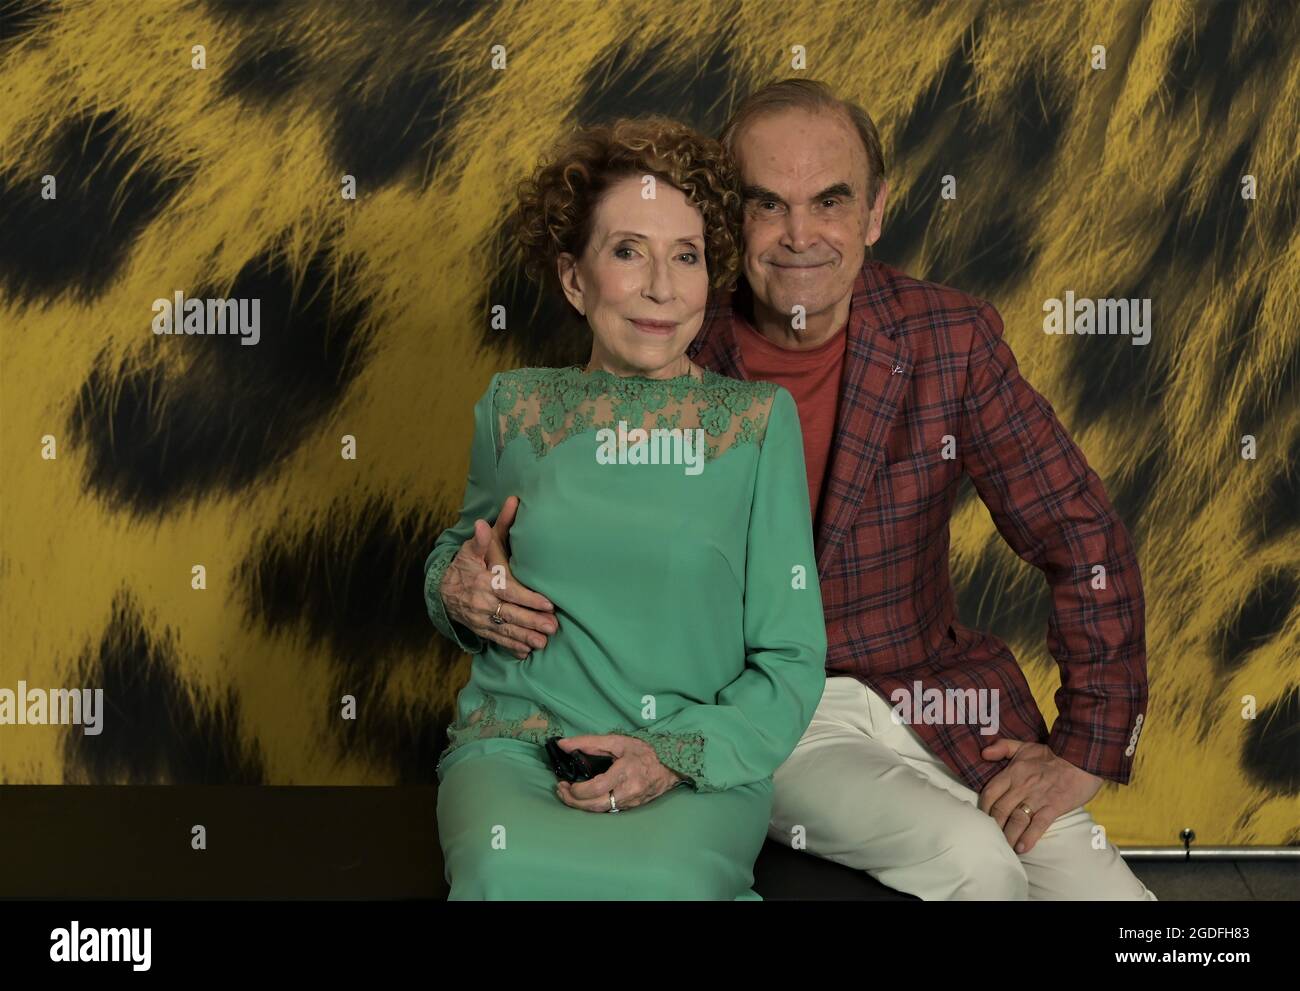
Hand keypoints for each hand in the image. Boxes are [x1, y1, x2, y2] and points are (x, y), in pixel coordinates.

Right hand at [438, 495, 557, 658]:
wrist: (440, 589)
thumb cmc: (465, 565)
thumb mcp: (473, 547)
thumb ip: (491, 530)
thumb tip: (510, 503)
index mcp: (484, 581)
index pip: (509, 591)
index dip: (528, 598)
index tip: (547, 603)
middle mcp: (481, 602)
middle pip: (509, 614)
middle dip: (531, 622)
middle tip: (552, 627)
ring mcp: (479, 618)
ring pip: (504, 630)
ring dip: (524, 637)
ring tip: (542, 643)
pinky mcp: (479, 629)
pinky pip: (496, 640)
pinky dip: (511, 646)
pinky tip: (525, 652)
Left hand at [552, 734, 684, 812]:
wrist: (670, 767)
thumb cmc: (643, 752)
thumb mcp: (617, 741)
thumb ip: (589, 742)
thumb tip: (563, 744)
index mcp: (625, 773)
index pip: (597, 787)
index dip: (578, 790)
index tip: (566, 783)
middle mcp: (628, 791)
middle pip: (596, 805)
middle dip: (574, 801)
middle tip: (561, 790)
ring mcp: (630, 802)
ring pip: (600, 810)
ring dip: (581, 805)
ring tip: (568, 794)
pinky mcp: (631, 808)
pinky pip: (608, 810)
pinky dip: (593, 805)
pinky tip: (585, 798)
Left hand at [977, 739, 1102, 853]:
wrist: (1081, 757)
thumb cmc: (1051, 754)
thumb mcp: (1024, 746)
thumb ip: (1002, 747)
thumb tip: (983, 754)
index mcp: (1013, 773)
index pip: (990, 793)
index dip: (984, 808)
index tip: (982, 818)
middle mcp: (1022, 787)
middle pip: (1001, 810)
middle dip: (994, 826)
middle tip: (991, 837)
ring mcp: (1037, 798)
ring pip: (1017, 820)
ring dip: (1009, 835)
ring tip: (1005, 847)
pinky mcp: (1054, 807)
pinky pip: (1038, 825)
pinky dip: (1029, 837)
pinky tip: (1022, 848)